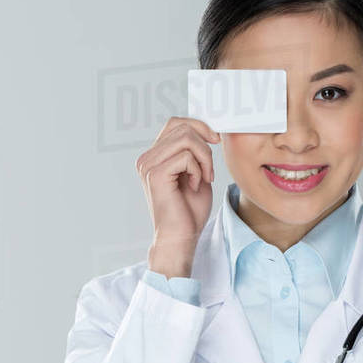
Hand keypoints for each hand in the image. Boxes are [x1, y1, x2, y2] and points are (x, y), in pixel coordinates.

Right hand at [135, 116, 220, 275]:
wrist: (180, 238)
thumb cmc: (189, 213)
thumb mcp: (196, 174)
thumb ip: (196, 153)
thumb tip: (208, 131)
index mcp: (154, 157)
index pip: (175, 124)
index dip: (199, 126)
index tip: (215, 140)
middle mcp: (147, 158)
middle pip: (182, 127)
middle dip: (204, 145)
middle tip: (210, 170)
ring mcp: (148, 165)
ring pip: (186, 138)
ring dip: (204, 158)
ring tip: (204, 178)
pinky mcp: (155, 174)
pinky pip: (186, 156)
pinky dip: (199, 170)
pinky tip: (195, 187)